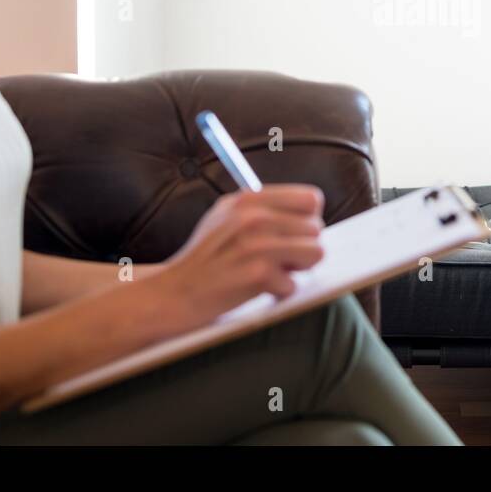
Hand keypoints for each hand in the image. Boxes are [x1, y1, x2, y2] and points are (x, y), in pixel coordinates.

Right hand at [155, 185, 325, 326]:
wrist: (174, 293)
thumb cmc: (205, 257)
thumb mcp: (226, 216)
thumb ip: (264, 208)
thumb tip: (311, 212)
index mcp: (249, 199)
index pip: (311, 198)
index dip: (307, 219)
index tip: (294, 233)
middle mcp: (254, 217)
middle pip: (316, 228)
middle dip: (303, 247)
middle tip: (281, 259)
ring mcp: (257, 245)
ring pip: (316, 253)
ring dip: (298, 269)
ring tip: (274, 272)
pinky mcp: (258, 274)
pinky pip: (294, 284)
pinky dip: (278, 292)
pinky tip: (257, 289)